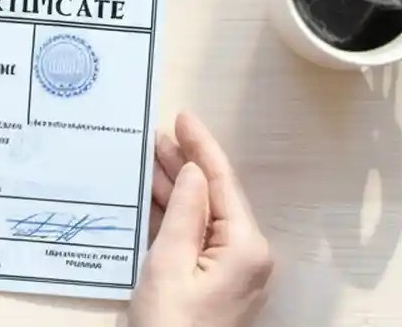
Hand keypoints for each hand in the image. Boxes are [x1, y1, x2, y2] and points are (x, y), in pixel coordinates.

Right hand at [128, 113, 272, 326]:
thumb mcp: (168, 266)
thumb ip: (184, 214)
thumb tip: (194, 172)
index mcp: (245, 247)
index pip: (221, 183)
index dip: (201, 147)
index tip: (182, 116)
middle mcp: (249, 255)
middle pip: (216, 196)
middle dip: (186, 164)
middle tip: (156, 135)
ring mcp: (236, 271)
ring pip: (206, 216)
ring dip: (180, 188)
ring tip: (151, 158)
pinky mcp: (220, 284)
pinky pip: (201, 237)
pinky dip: (179, 215)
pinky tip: (159, 198)